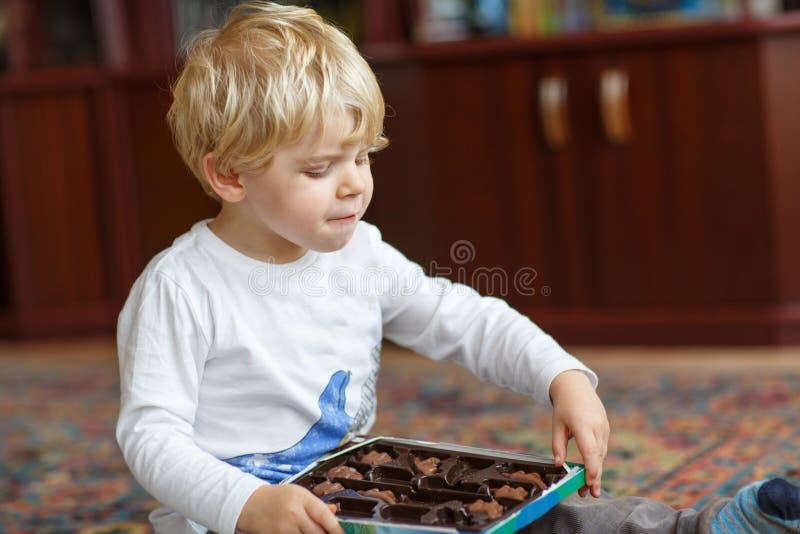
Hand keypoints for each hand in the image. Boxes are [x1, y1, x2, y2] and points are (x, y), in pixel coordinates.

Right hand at [236, 484, 342, 533]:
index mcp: (301, 498)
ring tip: (311, 532)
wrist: (251, 504)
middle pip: (317, 532)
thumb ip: (317, 504)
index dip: (336, 528)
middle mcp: (293, 513)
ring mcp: (284, 528)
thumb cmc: (277, 497)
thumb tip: (335, 511)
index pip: (323, 515)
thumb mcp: (298, 494)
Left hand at [549, 370, 609, 497]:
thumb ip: (558, 445)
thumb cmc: (564, 406)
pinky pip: (602, 448)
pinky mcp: (605, 429)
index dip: (591, 468)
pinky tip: (590, 471)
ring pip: (601, 454)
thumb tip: (559, 465)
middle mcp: (597, 427)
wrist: (576, 387)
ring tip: (586, 487)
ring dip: (595, 471)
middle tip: (589, 494)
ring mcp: (604, 428)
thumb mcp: (557, 424)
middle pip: (598, 456)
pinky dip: (597, 460)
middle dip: (594, 476)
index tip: (589, 482)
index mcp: (583, 424)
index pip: (590, 450)